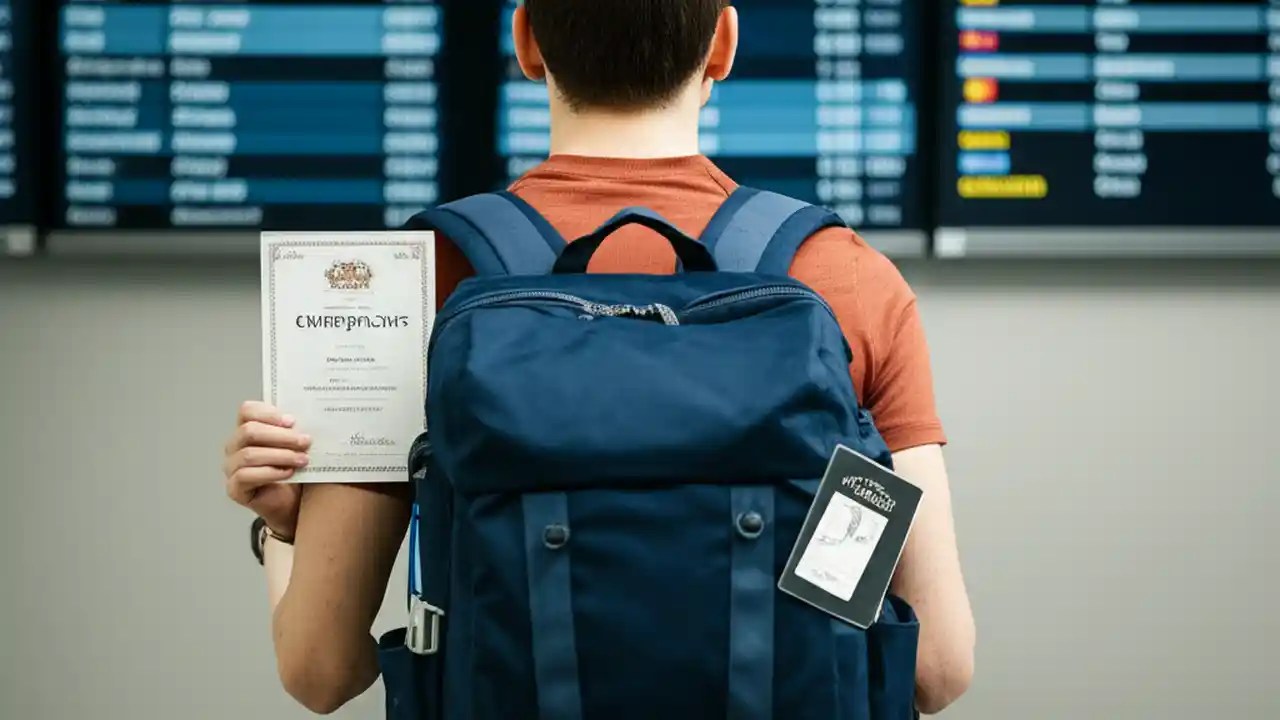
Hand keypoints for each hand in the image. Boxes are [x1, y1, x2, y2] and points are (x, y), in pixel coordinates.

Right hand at [223, 401, 311, 538]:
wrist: (294, 505)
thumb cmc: (296, 472)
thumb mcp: (297, 447)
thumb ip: (296, 431)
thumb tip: (313, 417)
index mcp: (248, 429)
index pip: (247, 411)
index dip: (269, 413)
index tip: (293, 421)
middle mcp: (235, 446)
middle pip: (249, 431)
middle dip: (281, 436)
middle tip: (305, 441)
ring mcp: (231, 468)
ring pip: (248, 454)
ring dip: (280, 455)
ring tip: (303, 460)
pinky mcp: (234, 489)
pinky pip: (245, 476)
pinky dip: (270, 473)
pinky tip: (289, 473)